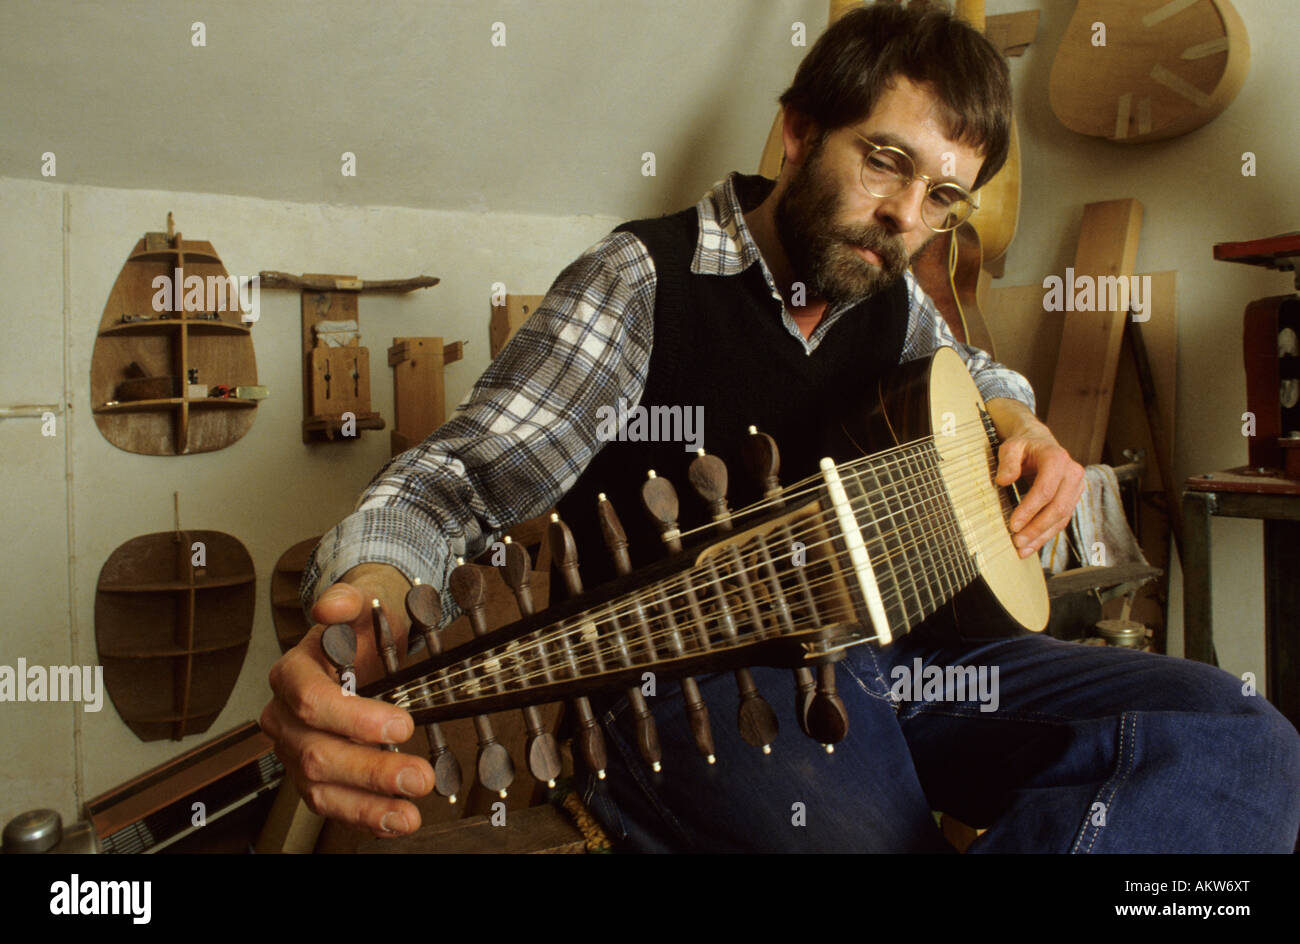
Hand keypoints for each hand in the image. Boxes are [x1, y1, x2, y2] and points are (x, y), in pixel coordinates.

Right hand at [260, 565, 432, 835]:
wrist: (360, 645)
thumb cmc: (359, 629)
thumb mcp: (358, 604)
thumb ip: (345, 600)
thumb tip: (332, 605)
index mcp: (292, 675)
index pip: (312, 702)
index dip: (355, 718)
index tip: (402, 724)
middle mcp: (286, 718)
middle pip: (318, 754)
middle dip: (371, 769)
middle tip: (418, 776)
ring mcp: (297, 752)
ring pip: (321, 789)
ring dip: (368, 805)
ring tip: (409, 813)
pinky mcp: (316, 778)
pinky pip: (334, 805)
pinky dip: (366, 816)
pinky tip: (397, 819)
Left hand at [984, 398, 1084, 558]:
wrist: (1040, 444)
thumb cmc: (1023, 447)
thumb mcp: (1010, 447)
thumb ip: (1007, 461)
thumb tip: (1004, 480)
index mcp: (1057, 458)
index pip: (1045, 490)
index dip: (1029, 510)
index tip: (1013, 525)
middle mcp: (1072, 473)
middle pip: (1057, 507)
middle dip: (1036, 528)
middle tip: (1016, 542)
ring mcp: (1076, 487)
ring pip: (1062, 518)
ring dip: (1041, 536)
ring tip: (1021, 550)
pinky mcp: (1073, 499)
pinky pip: (1062, 520)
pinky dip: (1046, 534)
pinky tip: (1031, 546)